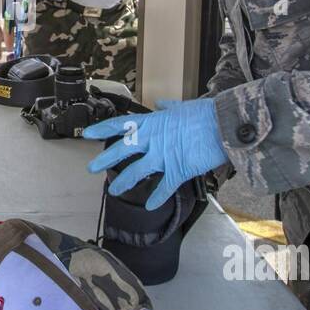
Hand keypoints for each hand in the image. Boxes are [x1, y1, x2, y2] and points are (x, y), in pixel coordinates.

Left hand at [84, 98, 228, 210]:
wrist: (222, 126)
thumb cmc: (205, 114)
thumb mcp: (182, 106)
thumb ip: (168, 107)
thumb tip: (161, 103)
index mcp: (152, 123)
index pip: (120, 125)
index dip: (102, 129)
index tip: (87, 134)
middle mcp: (152, 140)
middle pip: (120, 151)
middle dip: (103, 160)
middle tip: (91, 168)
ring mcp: (162, 157)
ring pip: (135, 172)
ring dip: (123, 182)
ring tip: (114, 190)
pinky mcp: (176, 171)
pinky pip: (163, 188)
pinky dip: (156, 198)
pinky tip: (149, 206)